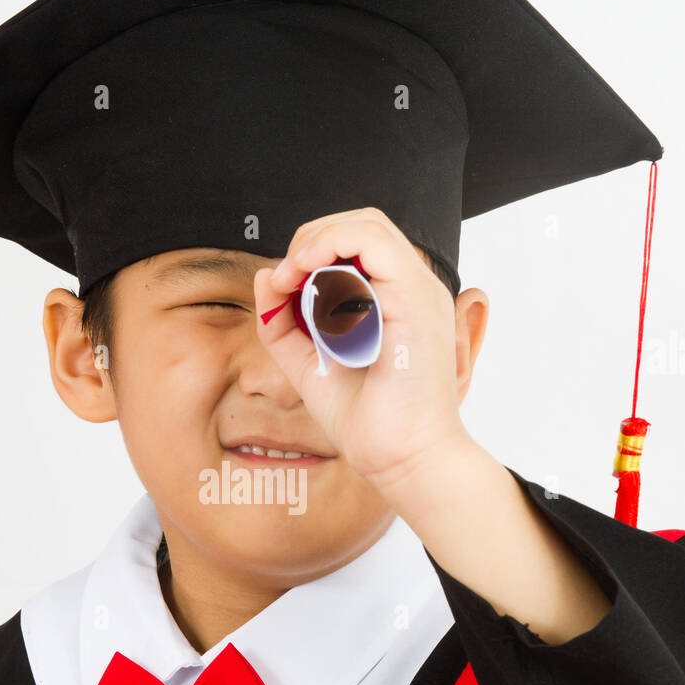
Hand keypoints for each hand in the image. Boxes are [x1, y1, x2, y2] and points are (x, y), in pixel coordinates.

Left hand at [253, 207, 471, 508]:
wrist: (399, 459)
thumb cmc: (367, 420)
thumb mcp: (308, 362)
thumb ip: (285, 322)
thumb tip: (267, 276)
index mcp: (396, 301)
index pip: (355, 246)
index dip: (311, 252)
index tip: (281, 288)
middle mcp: (412, 290)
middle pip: (361, 225)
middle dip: (310, 239)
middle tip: (284, 278)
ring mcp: (418, 291)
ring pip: (367, 225)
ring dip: (316, 241)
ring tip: (291, 276)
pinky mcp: (415, 299)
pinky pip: (372, 242)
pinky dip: (329, 245)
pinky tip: (304, 272)